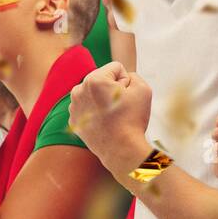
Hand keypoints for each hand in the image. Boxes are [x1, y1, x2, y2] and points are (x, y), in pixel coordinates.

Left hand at [68, 63, 153, 179]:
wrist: (121, 150)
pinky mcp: (73, 120)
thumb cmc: (132, 119)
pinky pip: (88, 108)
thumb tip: (123, 78)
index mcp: (94, 79)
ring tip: (112, 116)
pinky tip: (104, 123)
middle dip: (113, 89)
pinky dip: (96, 113)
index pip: (116, 68)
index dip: (127, 81)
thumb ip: (133, 75)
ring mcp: (73, 106)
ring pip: (94, 94)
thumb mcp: (143, 88)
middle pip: (103, 80)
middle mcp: (78, 90)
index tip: (127, 97)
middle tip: (120, 108)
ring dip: (103, 100)